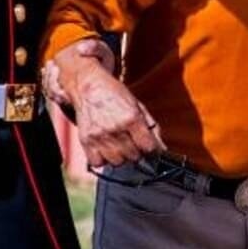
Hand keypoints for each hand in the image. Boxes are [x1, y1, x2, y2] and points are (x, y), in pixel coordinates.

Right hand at [44, 41, 163, 169]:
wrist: (88, 85)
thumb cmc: (114, 95)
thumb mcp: (137, 106)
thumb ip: (151, 127)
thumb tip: (161, 149)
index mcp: (131, 117)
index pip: (149, 147)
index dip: (151, 149)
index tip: (148, 146)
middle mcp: (115, 128)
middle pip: (134, 157)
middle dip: (136, 152)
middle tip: (131, 142)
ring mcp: (99, 136)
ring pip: (117, 162)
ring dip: (120, 157)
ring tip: (118, 145)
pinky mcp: (86, 140)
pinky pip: (98, 163)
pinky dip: (102, 159)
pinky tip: (105, 149)